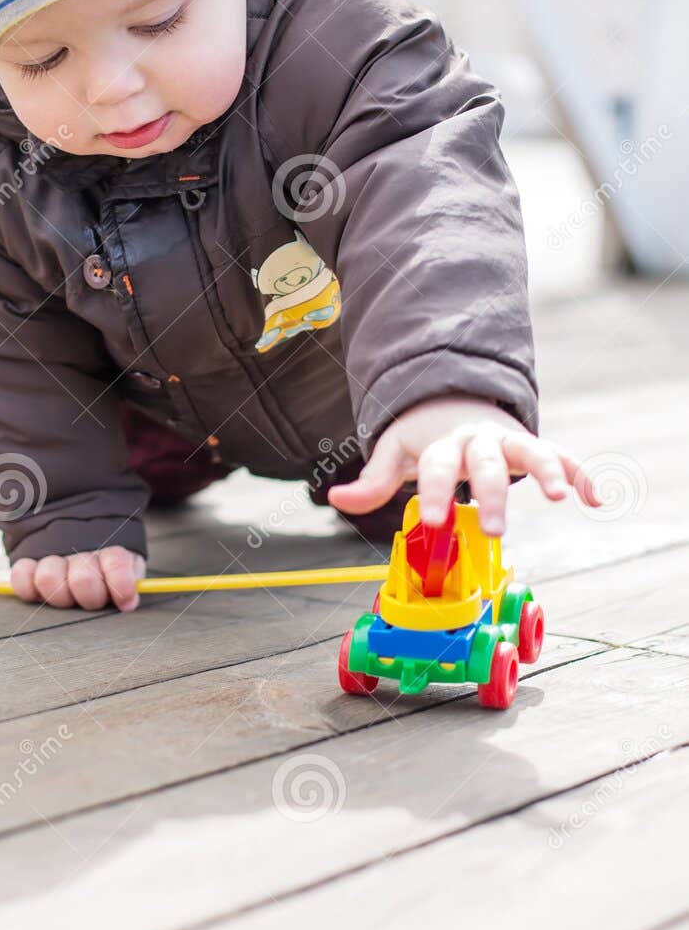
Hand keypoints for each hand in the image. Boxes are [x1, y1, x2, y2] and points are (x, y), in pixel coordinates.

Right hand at [9, 546, 145, 611]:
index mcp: (110, 555)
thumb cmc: (107, 575)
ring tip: (66, 597)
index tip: (125, 602)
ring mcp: (53, 559)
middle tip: (91, 601)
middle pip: (82, 578)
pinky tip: (38, 593)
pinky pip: (21, 574)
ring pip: (48, 577)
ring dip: (58, 594)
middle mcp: (80, 554)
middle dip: (89, 597)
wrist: (80, 543)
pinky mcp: (28, 566)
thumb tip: (128, 602)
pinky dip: (26, 586)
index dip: (120, 584)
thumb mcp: (128, 575)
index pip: (116, 562)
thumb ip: (129, 585)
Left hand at [326, 394, 601, 535]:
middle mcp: (478, 440)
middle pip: (487, 465)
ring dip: (547, 471)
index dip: (433, 493)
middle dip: (491, 495)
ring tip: (557, 497)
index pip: (436, 467)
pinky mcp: (534, 447)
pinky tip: (596, 499)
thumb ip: (372, 481)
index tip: (431, 521)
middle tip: (495, 529)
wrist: (454, 399)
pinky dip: (580, 474)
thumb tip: (334, 499)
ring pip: (532, 451)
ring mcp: (509, 442)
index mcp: (442, 444)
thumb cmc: (422, 437)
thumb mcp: (394, 453)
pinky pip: (562, 457)